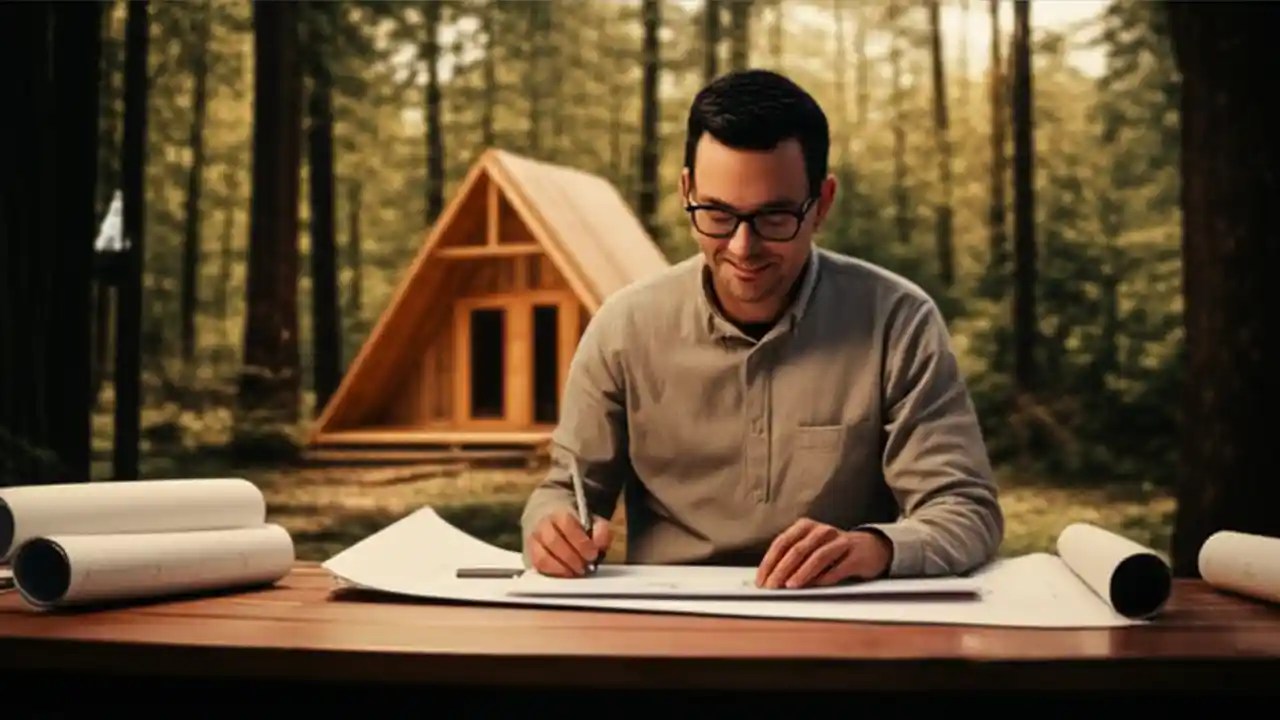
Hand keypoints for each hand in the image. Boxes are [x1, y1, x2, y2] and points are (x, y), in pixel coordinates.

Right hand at [527, 509, 611, 576]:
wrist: (546, 513)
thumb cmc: (571, 520)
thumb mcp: (590, 518)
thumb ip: (600, 530)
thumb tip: (599, 545)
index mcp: (557, 511)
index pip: (567, 524)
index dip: (581, 542)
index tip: (592, 554)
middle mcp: (541, 524)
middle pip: (553, 542)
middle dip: (572, 558)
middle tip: (585, 567)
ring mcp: (531, 540)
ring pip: (542, 557)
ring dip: (561, 569)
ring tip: (575, 572)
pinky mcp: (528, 555)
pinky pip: (537, 567)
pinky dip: (553, 573)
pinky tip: (565, 573)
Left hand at [755, 518, 891, 588]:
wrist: (869, 548)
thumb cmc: (832, 550)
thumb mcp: (809, 548)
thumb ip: (791, 559)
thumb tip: (770, 579)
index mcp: (805, 526)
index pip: (782, 543)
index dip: (769, 562)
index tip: (761, 580)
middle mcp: (821, 530)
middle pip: (797, 550)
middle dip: (781, 570)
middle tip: (772, 587)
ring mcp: (840, 541)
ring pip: (818, 556)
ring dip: (802, 572)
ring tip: (790, 586)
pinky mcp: (856, 555)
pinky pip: (839, 567)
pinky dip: (826, 577)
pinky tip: (816, 586)